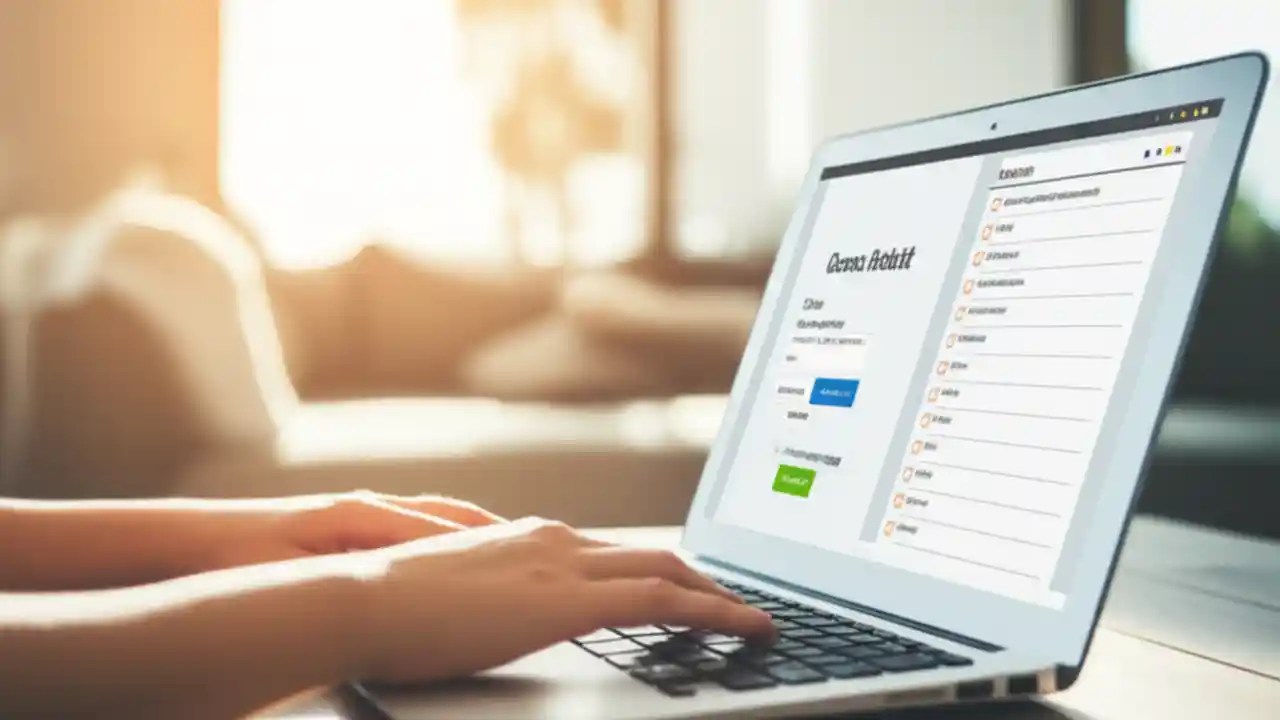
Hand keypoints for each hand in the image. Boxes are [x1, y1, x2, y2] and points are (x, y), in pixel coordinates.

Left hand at [198, 492, 503, 572]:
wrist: (192, 542)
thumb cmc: (238, 560)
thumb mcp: (295, 571)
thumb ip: (350, 571)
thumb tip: (400, 576)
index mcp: (356, 516)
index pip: (434, 531)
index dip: (479, 544)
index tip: (521, 553)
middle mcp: (367, 506)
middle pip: (446, 517)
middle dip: (495, 533)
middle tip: (542, 548)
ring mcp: (362, 512)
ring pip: (436, 518)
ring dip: (477, 532)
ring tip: (518, 544)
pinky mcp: (354, 523)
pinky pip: (417, 526)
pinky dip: (450, 534)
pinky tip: (465, 548)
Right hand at [353, 517, 775, 682]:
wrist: (359, 599)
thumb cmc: (390, 610)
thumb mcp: (453, 600)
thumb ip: (491, 601)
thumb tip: (500, 619)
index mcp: (528, 540)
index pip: (612, 553)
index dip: (656, 570)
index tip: (682, 586)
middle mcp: (555, 540)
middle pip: (651, 555)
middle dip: (698, 579)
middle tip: (733, 602)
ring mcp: (565, 564)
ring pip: (668, 570)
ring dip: (715, 593)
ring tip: (750, 618)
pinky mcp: (570, 599)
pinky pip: (664, 601)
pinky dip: (715, 612)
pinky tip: (744, 628)